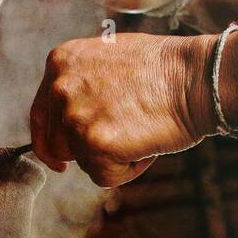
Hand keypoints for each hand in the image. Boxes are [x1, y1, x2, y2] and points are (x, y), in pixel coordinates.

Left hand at [29, 32, 215, 186]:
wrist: (196, 77)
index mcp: (61, 62)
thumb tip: (73, 114)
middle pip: (58, 144)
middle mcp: (61, 88)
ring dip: (110, 158)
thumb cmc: (166, 70)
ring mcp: (76, 117)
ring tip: (140, 132)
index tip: (59, 160)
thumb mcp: (109, 60)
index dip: (49, 141)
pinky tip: (147, 144)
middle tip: (124, 136)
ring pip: (83, 162)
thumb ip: (84, 83)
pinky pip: (104, 177)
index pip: (41, 115)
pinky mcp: (96, 144)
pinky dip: (128, 170)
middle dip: (88, 149)